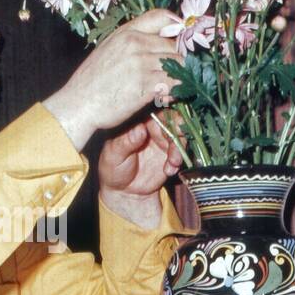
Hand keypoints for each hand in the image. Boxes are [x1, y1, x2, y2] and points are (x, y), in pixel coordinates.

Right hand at [43, 9, 181, 149]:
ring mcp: (140, 62)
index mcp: (126, 32)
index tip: (178, 42)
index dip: (176, 28)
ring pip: (178, 65)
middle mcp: (135, 43)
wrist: (78, 104)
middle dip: (178, 61)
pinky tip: (165, 97)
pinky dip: (174, 91)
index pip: (162, 17)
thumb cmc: (91, 82)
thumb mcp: (108, 50)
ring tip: (169, 88)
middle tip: (174, 76)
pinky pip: (173, 83)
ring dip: (178, 78)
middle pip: (174, 46)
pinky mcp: (145, 83)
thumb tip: (155, 44)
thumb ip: (130, 42)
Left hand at [97, 116, 182, 232]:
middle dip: (177, 127)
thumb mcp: (114, 156)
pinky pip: (181, 152)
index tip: (168, 107)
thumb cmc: (113, 169)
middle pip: (170, 116)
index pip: (149, 106)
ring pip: (179, 134)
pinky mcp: (171, 153)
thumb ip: (126, 142)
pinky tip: (169, 170)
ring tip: (173, 162)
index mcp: (135, 120)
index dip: (161, 103)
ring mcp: (162, 139)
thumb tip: (140, 129)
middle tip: (176, 140)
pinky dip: (178, 160)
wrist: (125, 191)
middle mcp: (151, 126)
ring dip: (179, 147)